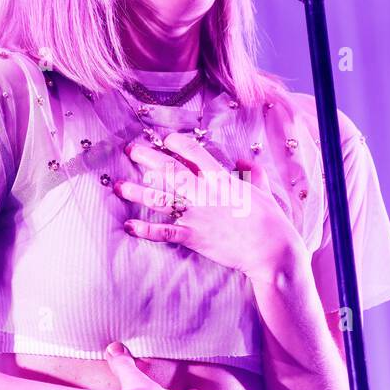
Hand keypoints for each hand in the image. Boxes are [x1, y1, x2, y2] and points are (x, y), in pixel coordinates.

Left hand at [115, 130, 307, 284]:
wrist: (271, 250)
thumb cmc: (271, 220)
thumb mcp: (263, 189)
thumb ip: (252, 171)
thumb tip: (243, 159)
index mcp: (221, 179)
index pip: (193, 152)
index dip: (176, 142)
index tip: (165, 139)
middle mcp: (204, 193)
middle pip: (169, 170)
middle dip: (147, 157)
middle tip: (130, 149)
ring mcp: (197, 215)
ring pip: (161, 199)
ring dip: (137, 191)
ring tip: (118, 185)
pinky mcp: (194, 237)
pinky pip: (164, 232)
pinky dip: (145, 230)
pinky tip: (129, 226)